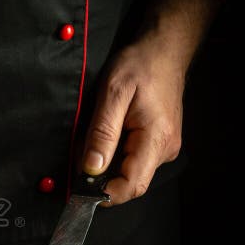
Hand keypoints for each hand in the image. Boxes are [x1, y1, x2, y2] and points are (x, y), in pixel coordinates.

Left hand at [81, 0, 220, 204]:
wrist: (164, 50)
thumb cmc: (140, 66)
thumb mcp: (113, 95)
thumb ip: (101, 133)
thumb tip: (90, 168)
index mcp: (156, 140)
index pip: (132, 185)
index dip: (105, 194)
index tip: (80, 189)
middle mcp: (165, 149)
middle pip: (129, 181)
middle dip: (101, 177)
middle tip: (79, 154)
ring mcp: (163, 147)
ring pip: (129, 171)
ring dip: (105, 164)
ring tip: (92, 138)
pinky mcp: (158, 142)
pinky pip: (133, 159)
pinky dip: (113, 154)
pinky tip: (104, 135)